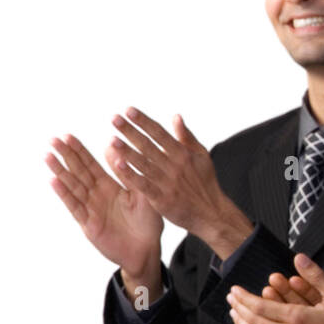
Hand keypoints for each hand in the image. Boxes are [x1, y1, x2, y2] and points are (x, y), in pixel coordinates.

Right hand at [47, 133, 163, 295]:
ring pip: (73, 187)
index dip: (80, 152)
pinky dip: (65, 194)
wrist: (147, 250)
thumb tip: (117, 147)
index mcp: (111, 187)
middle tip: (53, 140)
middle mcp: (98, 196)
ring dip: (60, 171)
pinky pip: (75, 207)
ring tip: (48, 156)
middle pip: (79, 173)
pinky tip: (54, 180)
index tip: (68, 136)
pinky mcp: (89, 224)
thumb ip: (129, 173)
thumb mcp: (142, 193)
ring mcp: (91, 209)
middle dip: (66, 156)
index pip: (92, 166)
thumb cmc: (148, 222)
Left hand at [107, 107, 252, 258]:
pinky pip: (144, 185)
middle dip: (130, 131)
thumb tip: (176, 117)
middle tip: (114, 118)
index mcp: (183, 154)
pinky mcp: (162, 199)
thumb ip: (187, 136)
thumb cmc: (205, 183)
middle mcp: (175, 166)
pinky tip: (118, 165)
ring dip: (127, 151)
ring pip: (144, 164)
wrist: (211, 213)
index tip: (129, 110)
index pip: (160, 133)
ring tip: (112, 140)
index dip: (144, 121)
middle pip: (148, 145)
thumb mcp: (202, 156)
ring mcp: (168, 182)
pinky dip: (132, 175)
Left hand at [226, 253, 323, 323]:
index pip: (260, 306)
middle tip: (231, 298)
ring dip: (241, 323)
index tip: (235, 289)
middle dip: (238, 308)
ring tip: (234, 313)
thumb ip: (315, 276)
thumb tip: (299, 258)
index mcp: (297, 318)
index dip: (244, 297)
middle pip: (252, 321)